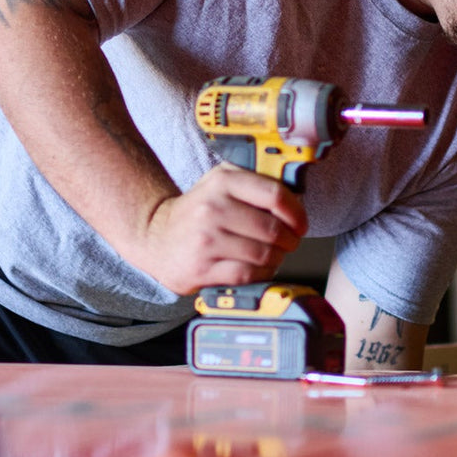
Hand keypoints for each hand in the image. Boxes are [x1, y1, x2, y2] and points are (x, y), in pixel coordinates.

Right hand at [132, 163, 306, 294]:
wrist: (156, 237)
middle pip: (273, 229)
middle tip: (289, 242)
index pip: (275, 194)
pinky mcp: (202, 268)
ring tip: (272, 255)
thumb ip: (254, 183)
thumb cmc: (197, 212)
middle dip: (290, 240)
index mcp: (223, 181)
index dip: (297, 212)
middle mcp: (213, 208)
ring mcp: (206, 240)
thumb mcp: (220, 183)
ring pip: (263, 254)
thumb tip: (296, 198)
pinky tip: (257, 268)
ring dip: (276, 258)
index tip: (301, 223)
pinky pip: (247, 274)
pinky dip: (260, 274)